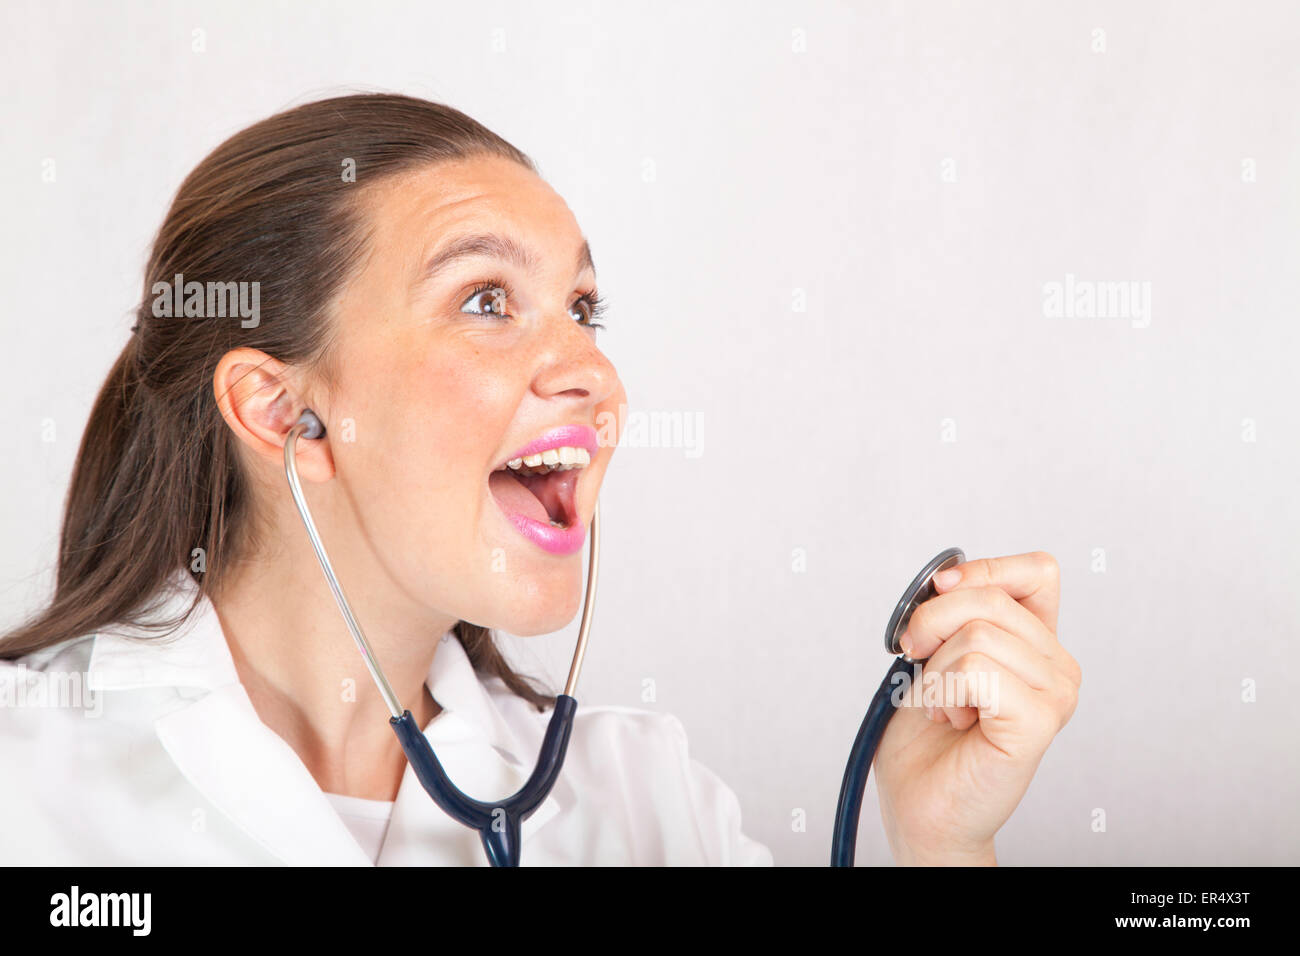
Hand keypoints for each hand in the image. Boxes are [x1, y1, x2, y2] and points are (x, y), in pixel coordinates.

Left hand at [874, 551, 1080, 865]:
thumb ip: (953, 613)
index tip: (939, 592)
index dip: (983, 571)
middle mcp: (1057, 667)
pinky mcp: (1039, 721)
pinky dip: (944, 692)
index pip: (1037, 571)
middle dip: (932, 624)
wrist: (921, 808)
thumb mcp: (932, 654)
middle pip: (990, 597)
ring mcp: (1056, 694)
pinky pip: (975, 669)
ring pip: (976, 635)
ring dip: (936, 671)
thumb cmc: (926, 740)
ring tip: (945, 706)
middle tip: (920, 664)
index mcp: (1036, 644)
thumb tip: (947, 578)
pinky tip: (954, 720)